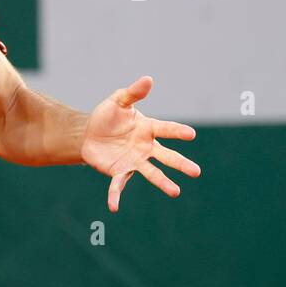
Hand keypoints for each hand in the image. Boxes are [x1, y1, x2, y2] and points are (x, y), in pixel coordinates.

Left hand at [80, 75, 200, 212]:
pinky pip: (118, 185)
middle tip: (196, 172)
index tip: (191, 134)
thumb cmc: (108, 116)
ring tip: (176, 192)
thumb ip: (133, 93)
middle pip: (166, 156)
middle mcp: (146, 147)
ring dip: (163, 182)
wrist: (89, 134)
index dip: (177, 131)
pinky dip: (115, 195)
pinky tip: (114, 207)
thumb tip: (148, 79)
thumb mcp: (117, 101)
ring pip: (151, 173)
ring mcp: (134, 161)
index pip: (166, 129)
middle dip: (180, 163)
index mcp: (148, 129)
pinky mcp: (119, 171)